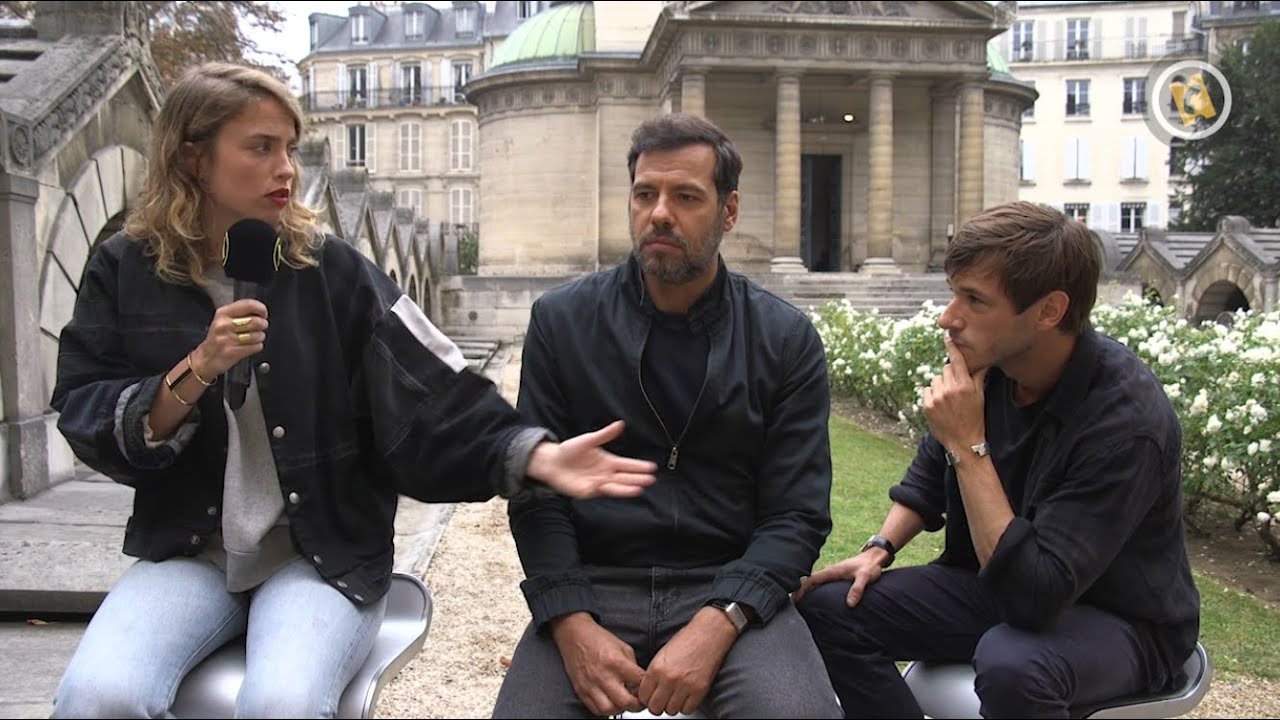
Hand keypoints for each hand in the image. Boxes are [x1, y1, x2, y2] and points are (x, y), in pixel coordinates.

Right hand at [192, 299, 268, 377]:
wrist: (206, 358)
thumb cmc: (218, 338)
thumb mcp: (223, 319)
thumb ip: (240, 312)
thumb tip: (260, 310)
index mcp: (222, 313)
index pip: (248, 304)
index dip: (261, 308)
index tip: (264, 313)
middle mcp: (223, 325)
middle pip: (256, 321)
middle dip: (263, 325)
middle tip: (261, 327)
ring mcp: (227, 339)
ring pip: (257, 335)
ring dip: (260, 337)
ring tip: (254, 338)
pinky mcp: (231, 352)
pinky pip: (255, 347)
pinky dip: (257, 346)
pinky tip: (251, 346)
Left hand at [526, 420, 656, 498]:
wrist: (552, 462)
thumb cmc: (570, 450)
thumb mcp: (588, 440)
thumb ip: (604, 435)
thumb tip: (620, 424)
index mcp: (608, 461)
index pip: (627, 465)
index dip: (639, 466)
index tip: (652, 467)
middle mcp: (606, 474)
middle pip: (625, 477)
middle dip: (638, 478)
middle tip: (651, 479)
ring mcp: (598, 484)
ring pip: (616, 486)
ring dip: (627, 488)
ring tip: (639, 488)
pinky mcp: (588, 491)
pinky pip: (600, 491)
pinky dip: (608, 489)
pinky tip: (614, 487)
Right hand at [550, 612, 645, 716]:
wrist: (574, 635)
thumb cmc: (598, 639)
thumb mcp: (623, 647)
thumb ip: (633, 666)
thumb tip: (640, 683)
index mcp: (617, 662)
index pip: (640, 682)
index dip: (648, 688)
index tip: (648, 690)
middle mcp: (604, 676)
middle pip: (626, 702)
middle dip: (637, 705)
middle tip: (639, 702)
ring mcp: (591, 685)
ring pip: (610, 710)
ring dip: (620, 709)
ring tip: (623, 703)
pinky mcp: (581, 691)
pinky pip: (595, 709)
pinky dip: (606, 710)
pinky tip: (611, 702)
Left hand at [638, 608, 735, 715]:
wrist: (709, 634)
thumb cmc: (687, 640)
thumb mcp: (662, 654)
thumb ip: (654, 673)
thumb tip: (647, 691)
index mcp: (656, 668)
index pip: (643, 696)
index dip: (646, 698)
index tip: (651, 697)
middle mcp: (668, 678)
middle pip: (655, 708)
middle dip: (657, 705)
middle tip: (662, 699)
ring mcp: (684, 685)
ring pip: (671, 711)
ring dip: (672, 705)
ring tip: (676, 695)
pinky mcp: (699, 690)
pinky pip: (687, 710)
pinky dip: (686, 706)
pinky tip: (687, 696)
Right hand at [794, 553, 884, 607]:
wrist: (875, 557)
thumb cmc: (869, 566)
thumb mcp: (865, 577)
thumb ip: (857, 589)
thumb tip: (849, 604)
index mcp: (832, 571)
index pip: (811, 580)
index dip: (801, 589)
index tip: (794, 599)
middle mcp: (830, 572)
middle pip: (810, 581)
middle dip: (800, 591)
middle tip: (793, 604)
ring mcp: (833, 573)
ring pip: (815, 581)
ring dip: (806, 590)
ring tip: (801, 602)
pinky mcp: (837, 576)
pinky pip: (821, 582)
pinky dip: (815, 589)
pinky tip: (815, 597)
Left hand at [922, 336, 987, 450]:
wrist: (964, 441)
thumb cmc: (975, 417)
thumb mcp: (980, 396)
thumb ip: (978, 376)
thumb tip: (983, 361)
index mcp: (965, 385)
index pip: (957, 361)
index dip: (951, 348)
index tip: (947, 337)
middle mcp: (950, 389)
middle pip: (946, 369)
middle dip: (950, 376)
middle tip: (956, 390)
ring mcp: (937, 398)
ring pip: (935, 380)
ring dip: (940, 385)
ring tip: (948, 399)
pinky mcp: (927, 406)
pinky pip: (927, 390)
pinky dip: (932, 394)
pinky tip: (940, 405)